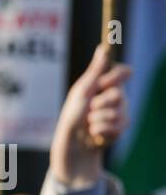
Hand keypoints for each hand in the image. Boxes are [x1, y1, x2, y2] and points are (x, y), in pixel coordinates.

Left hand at [50, 45, 130, 187]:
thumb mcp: (80, 92)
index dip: (116, 77)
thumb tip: (103, 47)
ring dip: (97, 120)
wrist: (70, 146)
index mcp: (104, 86)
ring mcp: (120, 113)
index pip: (124, 72)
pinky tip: (93, 135)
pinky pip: (117, 126)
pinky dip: (100, 131)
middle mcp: (115, 97)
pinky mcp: (120, 129)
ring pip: (119, 111)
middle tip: (87, 111)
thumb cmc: (71, 117)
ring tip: (88, 125)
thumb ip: (95, 72)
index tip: (103, 83)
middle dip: (99, 104)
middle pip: (120, 93)